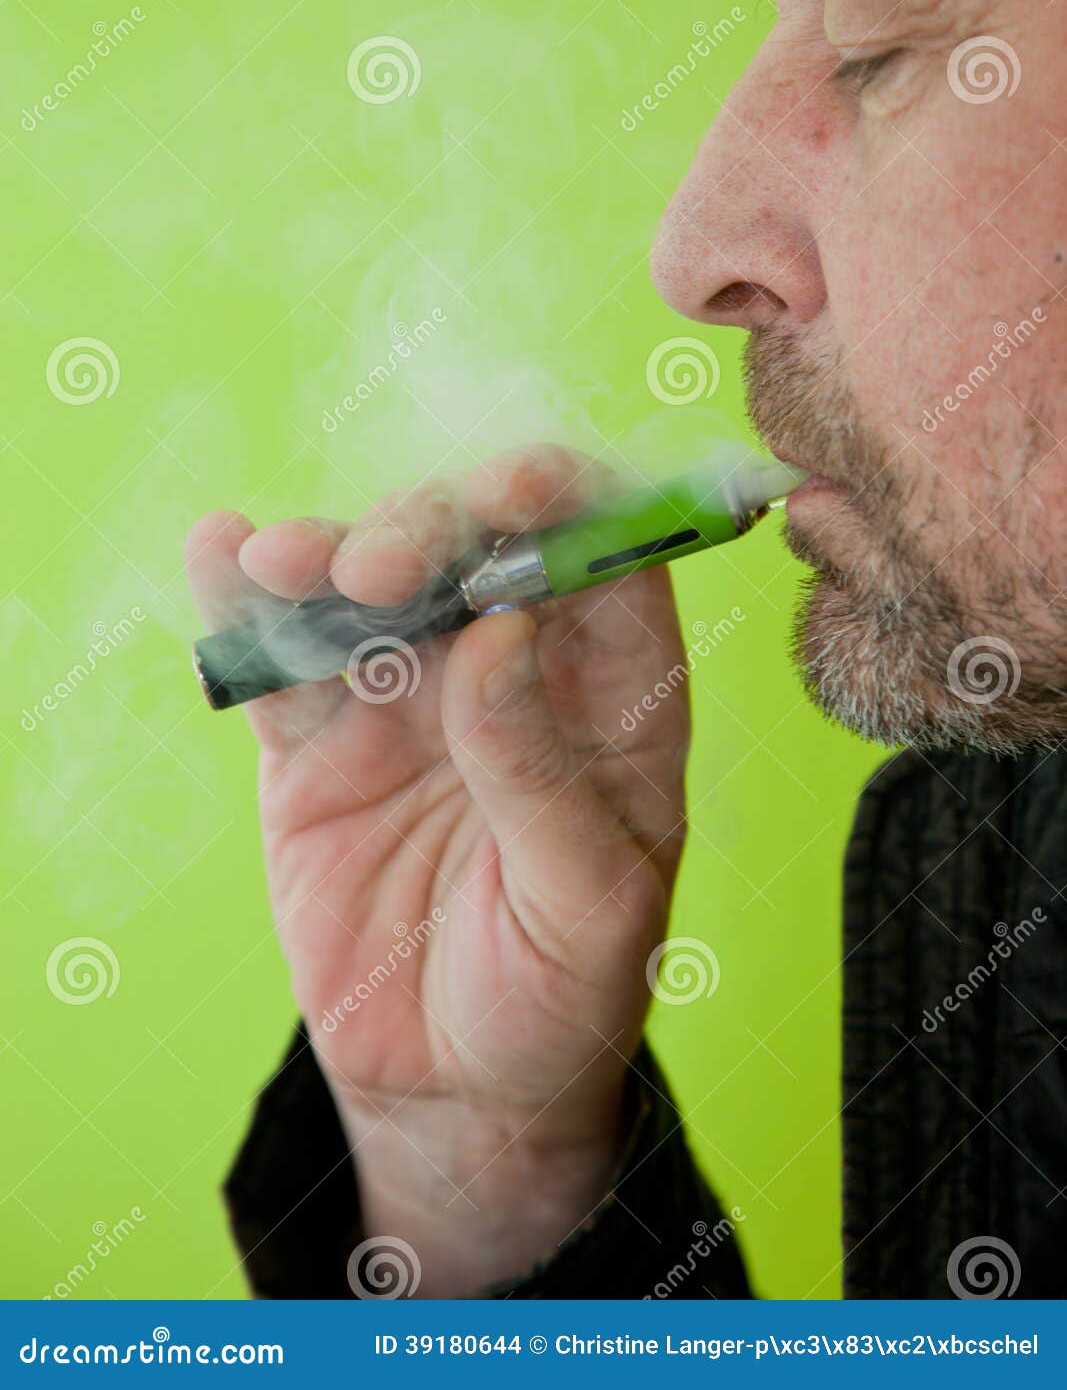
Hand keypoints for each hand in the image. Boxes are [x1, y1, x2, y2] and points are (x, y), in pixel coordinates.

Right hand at [185, 444, 690, 1293]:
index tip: (513, 491)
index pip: (601, 554)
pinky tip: (222, 553)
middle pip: (472, 549)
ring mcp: (407, 701)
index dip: (564, 500)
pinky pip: (281, 662)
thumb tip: (499, 632)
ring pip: (365, 588)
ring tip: (287, 563)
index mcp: (609, 697)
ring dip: (324, 551)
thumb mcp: (588, 906)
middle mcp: (509, 673)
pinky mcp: (318, 745)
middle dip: (426, 530)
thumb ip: (546, 775)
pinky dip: (245, 604)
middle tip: (378, 570)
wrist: (454, 1086)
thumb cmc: (560, 994)